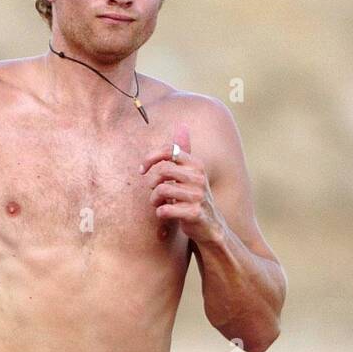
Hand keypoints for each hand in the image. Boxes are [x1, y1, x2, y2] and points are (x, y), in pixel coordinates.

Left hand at [139, 122, 221, 242]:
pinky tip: (164, 214)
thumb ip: (183, 152)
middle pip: (163, 170)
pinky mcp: (194, 213)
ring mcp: (198, 195)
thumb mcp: (190, 173)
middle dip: (152, 183)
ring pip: (162, 190)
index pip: (168, 150)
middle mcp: (199, 177)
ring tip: (158, 204)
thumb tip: (181, 125)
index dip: (150, 158)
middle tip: (153, 191)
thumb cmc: (194, 198)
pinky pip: (166, 209)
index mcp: (196, 164)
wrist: (210, 226)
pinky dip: (160, 213)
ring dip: (154, 199)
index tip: (142, 170)